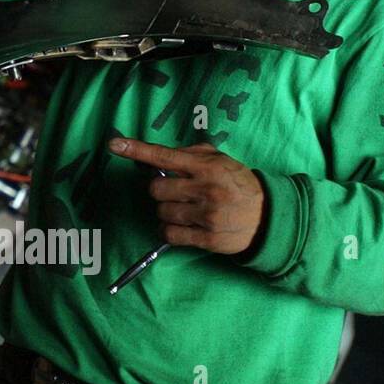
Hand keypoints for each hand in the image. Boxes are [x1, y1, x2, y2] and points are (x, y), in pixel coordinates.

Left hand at [108, 138, 266, 254]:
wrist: (269, 217)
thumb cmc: (238, 184)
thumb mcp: (221, 160)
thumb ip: (191, 153)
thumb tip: (159, 155)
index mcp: (207, 167)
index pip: (165, 156)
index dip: (137, 149)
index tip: (114, 144)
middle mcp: (206, 189)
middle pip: (156, 189)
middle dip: (161, 191)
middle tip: (177, 193)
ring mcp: (207, 216)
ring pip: (161, 213)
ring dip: (167, 212)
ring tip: (187, 210)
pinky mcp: (207, 239)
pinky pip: (169, 234)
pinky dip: (170, 230)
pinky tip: (185, 226)